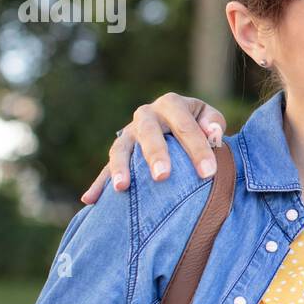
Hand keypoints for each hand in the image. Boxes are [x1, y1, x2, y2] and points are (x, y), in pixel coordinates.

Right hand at [80, 92, 224, 202]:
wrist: (176, 123)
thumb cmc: (198, 125)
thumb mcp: (209, 118)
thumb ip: (213, 122)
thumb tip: (212, 132)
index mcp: (171, 104)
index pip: (185, 125)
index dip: (198, 149)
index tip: (209, 172)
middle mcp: (146, 115)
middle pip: (149, 132)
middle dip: (155, 154)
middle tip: (163, 177)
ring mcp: (129, 133)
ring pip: (121, 148)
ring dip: (120, 167)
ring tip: (122, 188)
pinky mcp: (120, 152)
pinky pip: (104, 168)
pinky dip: (98, 184)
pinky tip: (89, 200)